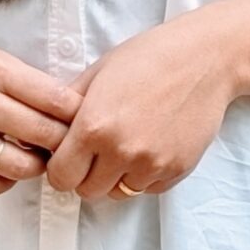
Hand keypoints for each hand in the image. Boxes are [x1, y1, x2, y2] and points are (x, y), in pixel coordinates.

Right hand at [0, 38, 83, 196]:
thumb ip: (35, 86)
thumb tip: (78, 117)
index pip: (56, 100)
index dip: (78, 114)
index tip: (86, 120)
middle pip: (43, 135)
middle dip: (64, 142)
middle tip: (68, 144)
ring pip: (21, 168)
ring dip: (38, 165)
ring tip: (38, 156)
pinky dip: (8, 179)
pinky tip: (8, 164)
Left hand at [46, 18, 238, 201]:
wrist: (205, 58)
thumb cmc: (149, 57)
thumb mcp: (98, 72)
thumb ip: (68, 106)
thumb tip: (44, 129)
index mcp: (94, 126)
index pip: (60, 177)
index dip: (61, 167)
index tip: (70, 155)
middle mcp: (121, 151)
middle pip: (87, 191)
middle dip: (87, 175)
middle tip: (98, 151)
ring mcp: (151, 164)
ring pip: (119, 193)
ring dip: (117, 176)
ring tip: (128, 144)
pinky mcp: (176, 170)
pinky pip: (148, 188)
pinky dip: (144, 175)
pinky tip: (151, 144)